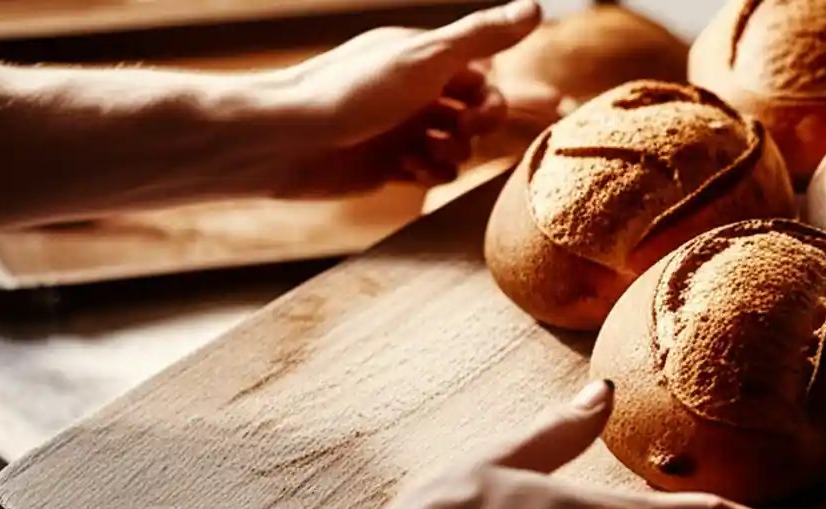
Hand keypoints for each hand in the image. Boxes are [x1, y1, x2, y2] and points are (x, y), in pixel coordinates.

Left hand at [247, 0, 557, 196]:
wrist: (289, 141)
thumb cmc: (355, 92)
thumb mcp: (428, 57)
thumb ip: (483, 35)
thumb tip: (536, 8)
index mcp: (422, 59)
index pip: (483, 80)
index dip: (496, 101)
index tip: (487, 118)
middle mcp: (413, 92)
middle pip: (472, 116)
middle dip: (474, 130)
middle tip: (457, 134)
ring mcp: (400, 129)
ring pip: (453, 148)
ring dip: (450, 156)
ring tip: (424, 155)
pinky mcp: (385, 166)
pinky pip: (428, 173)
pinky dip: (428, 174)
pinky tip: (410, 171)